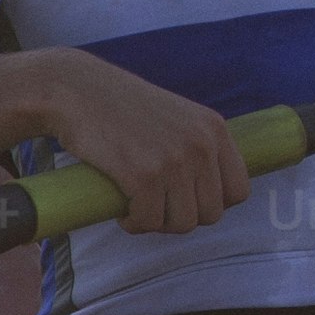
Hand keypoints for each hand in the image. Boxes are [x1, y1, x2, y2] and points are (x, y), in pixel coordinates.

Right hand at [21, 49, 251, 235]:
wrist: (76, 91)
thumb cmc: (119, 107)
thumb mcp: (175, 116)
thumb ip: (196, 144)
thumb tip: (205, 189)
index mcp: (213, 129)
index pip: (238, 191)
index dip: (211, 204)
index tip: (184, 201)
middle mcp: (200, 145)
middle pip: (210, 214)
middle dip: (180, 218)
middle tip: (154, 207)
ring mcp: (173, 160)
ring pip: (181, 223)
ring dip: (157, 223)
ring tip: (137, 208)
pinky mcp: (143, 175)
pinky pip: (149, 220)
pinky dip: (134, 223)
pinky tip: (122, 210)